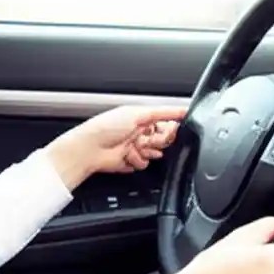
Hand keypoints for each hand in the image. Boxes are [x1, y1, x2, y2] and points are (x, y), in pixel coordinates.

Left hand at [44, 105, 184, 189]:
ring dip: (147, 151)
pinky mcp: (131, 162)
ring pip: (155, 153)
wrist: (90, 148)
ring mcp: (135, 148)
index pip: (166, 123)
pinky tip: (128, 155)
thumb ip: (163, 112)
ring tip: (134, 147)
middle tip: (147, 139)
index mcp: (142, 118)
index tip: (172, 130)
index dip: (170, 128)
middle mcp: (139, 132)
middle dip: (158, 141)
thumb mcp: (138, 113)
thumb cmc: (107, 126)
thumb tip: (183, 109)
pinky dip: (138, 160)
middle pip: (163, 140)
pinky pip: (144, 164)